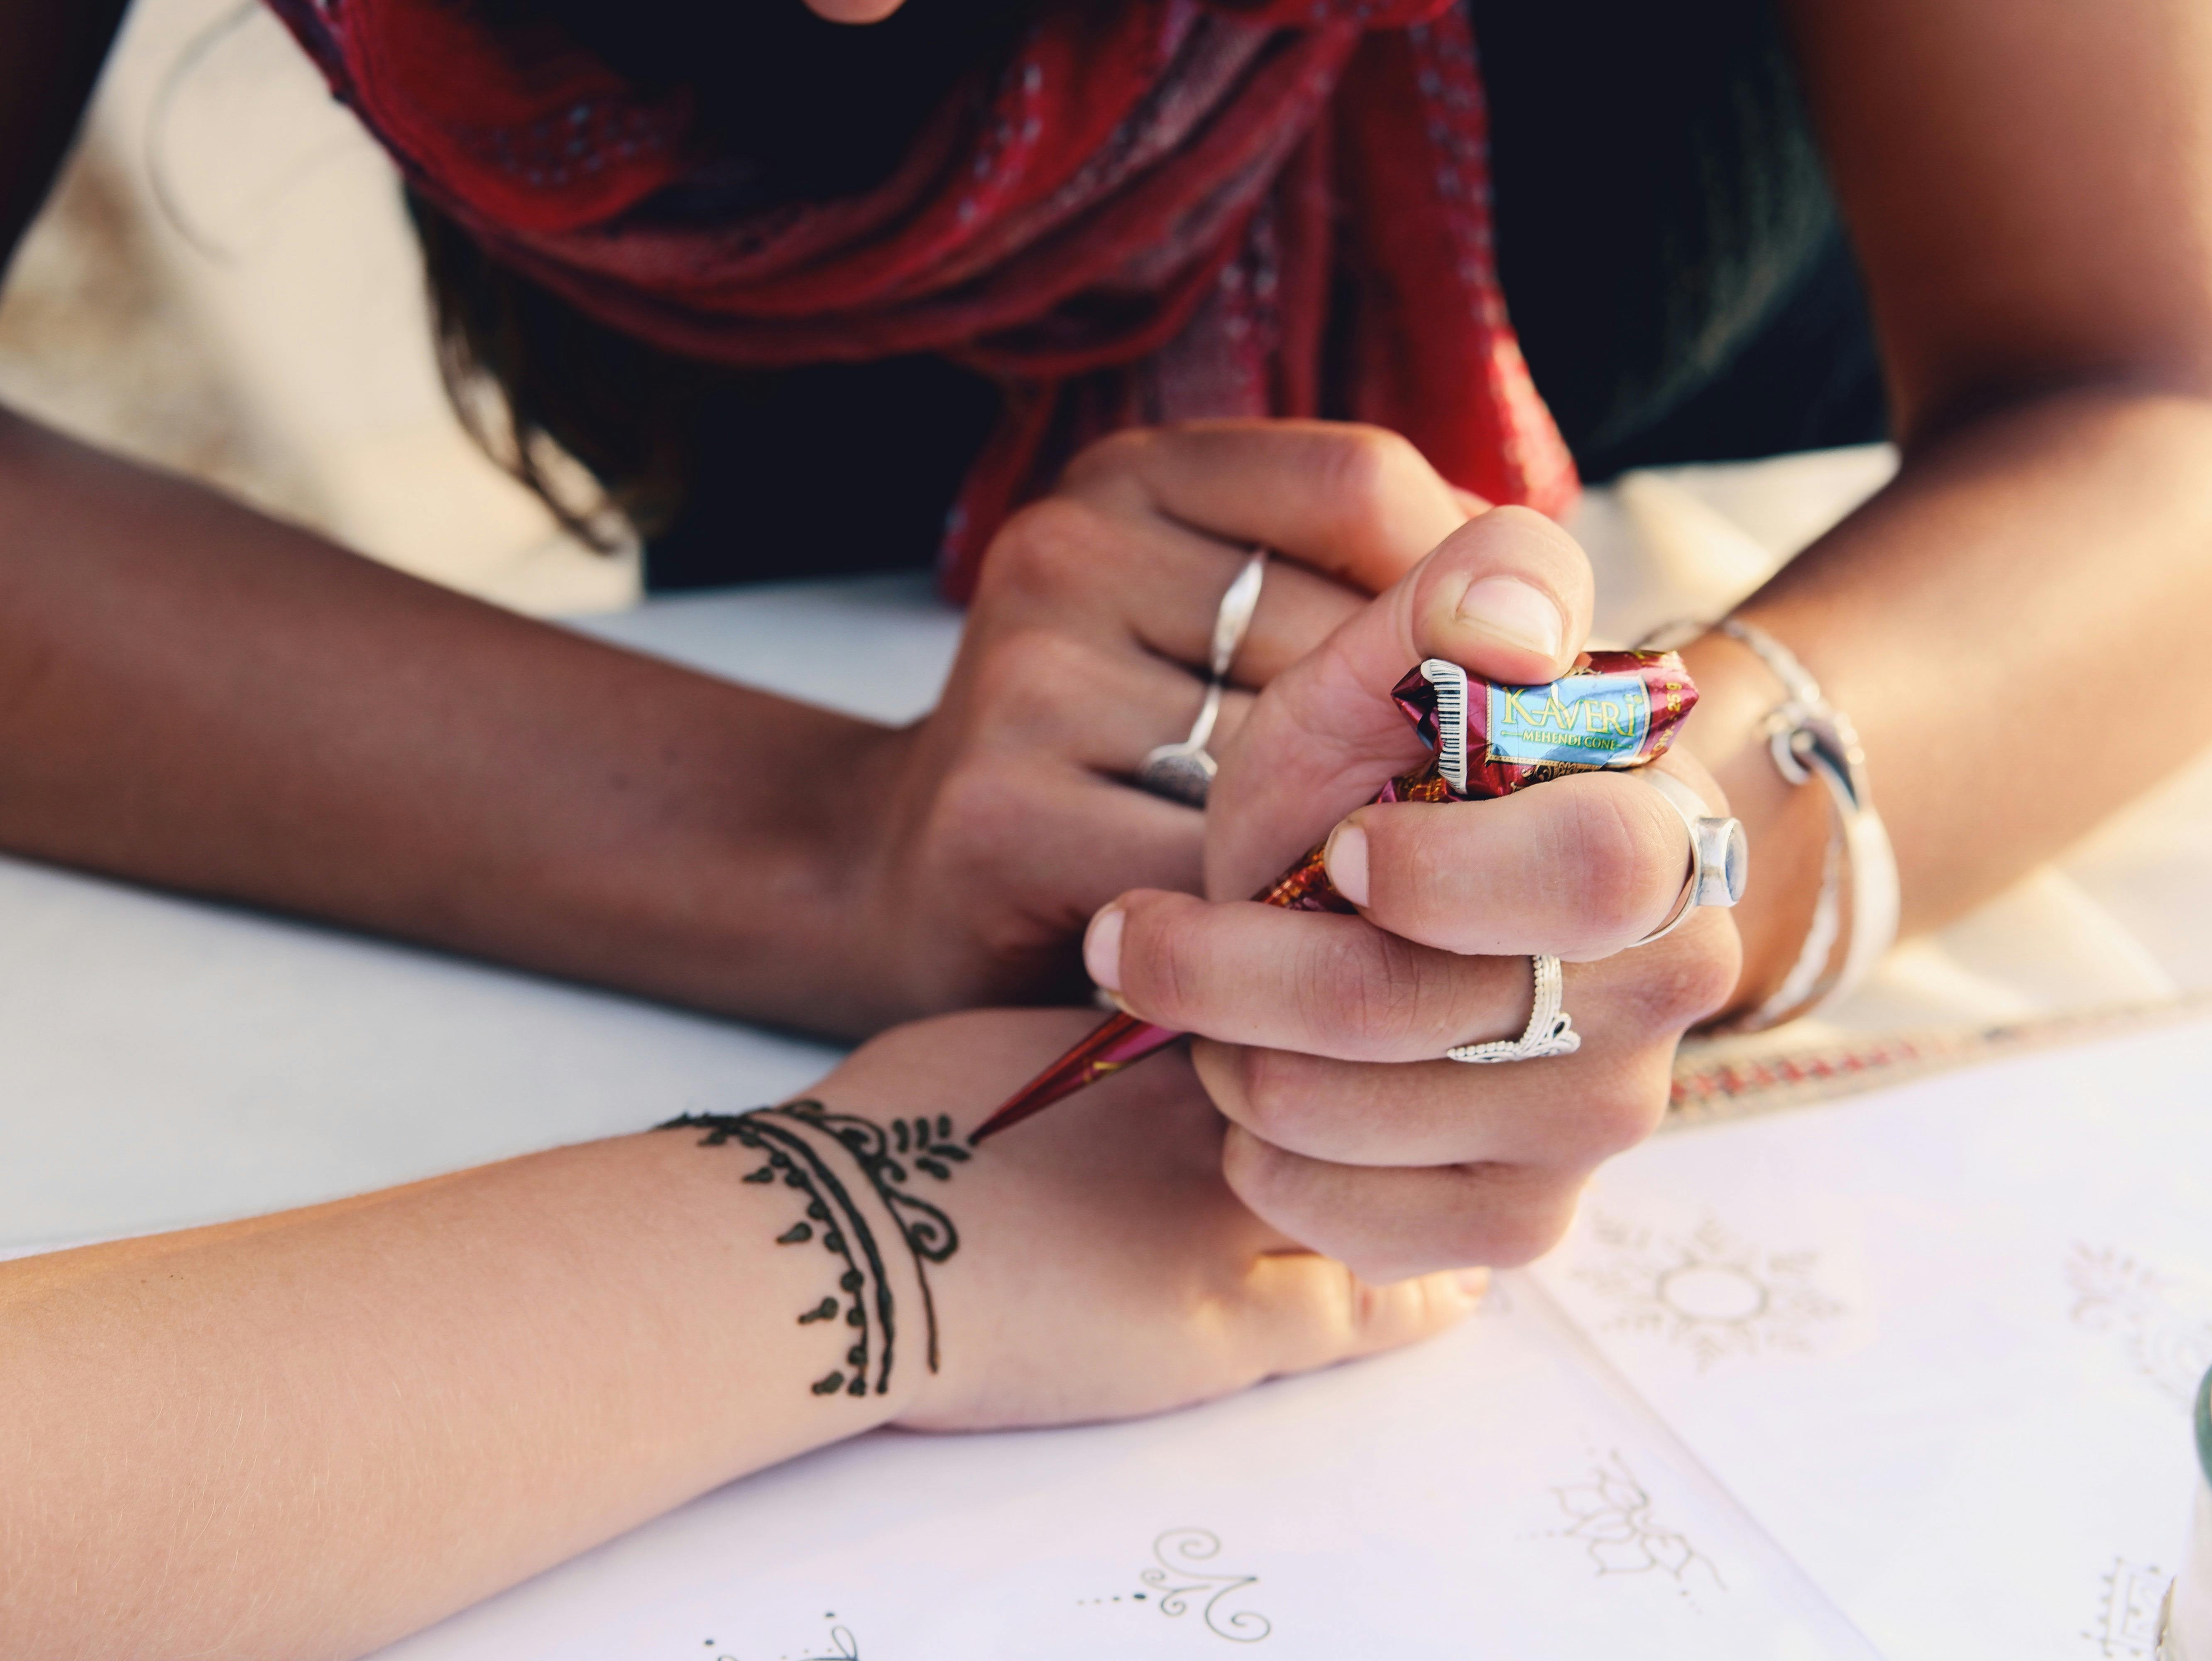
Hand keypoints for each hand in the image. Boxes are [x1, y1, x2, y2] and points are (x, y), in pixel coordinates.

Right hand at [791, 1007, 1482, 1430]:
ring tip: (1484, 1169)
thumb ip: (1121, 1024)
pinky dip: (1420, 1295)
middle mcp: (1227, 1114)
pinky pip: (1364, 1310)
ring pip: (1391, 1188)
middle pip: (1374, 1087)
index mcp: (1173, 1033)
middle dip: (1425, 1077)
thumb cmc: (898, 1127)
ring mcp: (1237, 1220)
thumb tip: (1182, 1009)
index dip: (1368, 1001)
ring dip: (1432, 1177)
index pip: (1319, 1000)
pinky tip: (1455, 1288)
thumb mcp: (1021, 1037)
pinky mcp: (1229, 1327)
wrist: (841, 1238)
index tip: (1401, 997)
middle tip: (1472, 1072)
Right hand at [841, 421, 1477, 1027]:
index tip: (1502, 678)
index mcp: (1133, 476)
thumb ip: (1360, 596)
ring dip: (1359, 845)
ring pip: (1291, 769)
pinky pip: (1212, 877)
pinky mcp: (999, 811)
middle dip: (1426, 743)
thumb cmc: (1114, 759)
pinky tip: (1281, 947)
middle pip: (1342, 635)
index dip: (1460, 588)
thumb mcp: (1221, 633)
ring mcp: (1024, 675)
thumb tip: (1552, 612)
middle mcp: (1067, 547)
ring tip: (1367, 889)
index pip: (1363, 487)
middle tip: (1462, 818)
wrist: (903, 874)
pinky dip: (1272, 925)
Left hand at [1081, 509, 1742, 1280]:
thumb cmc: (1368, 785)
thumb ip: (1457, 597)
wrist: (1369, 913)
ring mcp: (1608, 1117)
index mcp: (1657, 830)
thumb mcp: (1380, 674)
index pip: (1589, 873)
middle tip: (1158, 938)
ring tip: (1216, 1005)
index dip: (1434, 869)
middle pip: (1420, 1010)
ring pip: (1357, 1117)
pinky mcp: (1530, 1220)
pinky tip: (1263, 1090)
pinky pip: (1361, 1223)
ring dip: (1236, 1054)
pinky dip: (1266, 1157)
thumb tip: (1513, 621)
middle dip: (1246, 971)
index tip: (1330, 847)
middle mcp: (1667, 985)